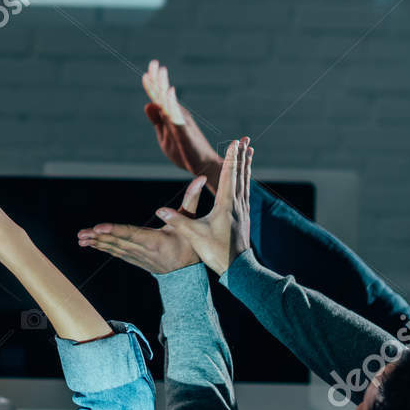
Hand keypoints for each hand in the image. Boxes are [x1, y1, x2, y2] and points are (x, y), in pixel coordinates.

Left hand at [78, 176, 206, 274]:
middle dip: (99, 237)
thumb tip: (202, 178)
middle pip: (118, 242)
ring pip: (114, 248)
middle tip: (82, 234)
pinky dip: (103, 247)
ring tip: (81, 238)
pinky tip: (90, 244)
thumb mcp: (191, 222)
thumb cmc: (190, 245)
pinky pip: (116, 253)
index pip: (132, 234)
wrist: (188, 274)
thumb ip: (192, 199)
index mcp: (155, 241)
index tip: (99, 228)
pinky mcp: (134, 259)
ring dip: (97, 243)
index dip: (114, 231)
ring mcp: (137, 257)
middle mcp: (143, 250)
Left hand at [142, 60, 221, 188]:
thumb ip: (157, 120)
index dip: (154, 82)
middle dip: (158, 78)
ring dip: (163, 86)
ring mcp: (181, 121)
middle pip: (164, 94)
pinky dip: (171, 103)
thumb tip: (148, 103)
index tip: (150, 68)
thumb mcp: (164, 136)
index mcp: (171, 115)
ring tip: (159, 71)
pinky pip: (176, 115)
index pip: (159, 97)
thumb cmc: (185, 151)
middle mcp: (178, 114)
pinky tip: (168, 93)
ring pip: (169, 101)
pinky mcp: (184, 131)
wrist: (203, 166)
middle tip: (153, 62)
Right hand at [155, 138, 252, 277]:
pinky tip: (245, 180)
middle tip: (246, 140)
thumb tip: (159, 210)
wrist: (238, 269)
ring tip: (249, 153)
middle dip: (241, 156)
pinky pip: (245, 192)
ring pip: (245, 182)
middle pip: (240, 174)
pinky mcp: (243, 217)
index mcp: (226, 204)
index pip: (228, 175)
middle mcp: (237, 204)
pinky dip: (246, 180)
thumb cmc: (216, 252)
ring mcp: (242, 210)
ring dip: (246, 166)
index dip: (231, 157)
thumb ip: (177, 220)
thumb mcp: (194, 235)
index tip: (235, 142)